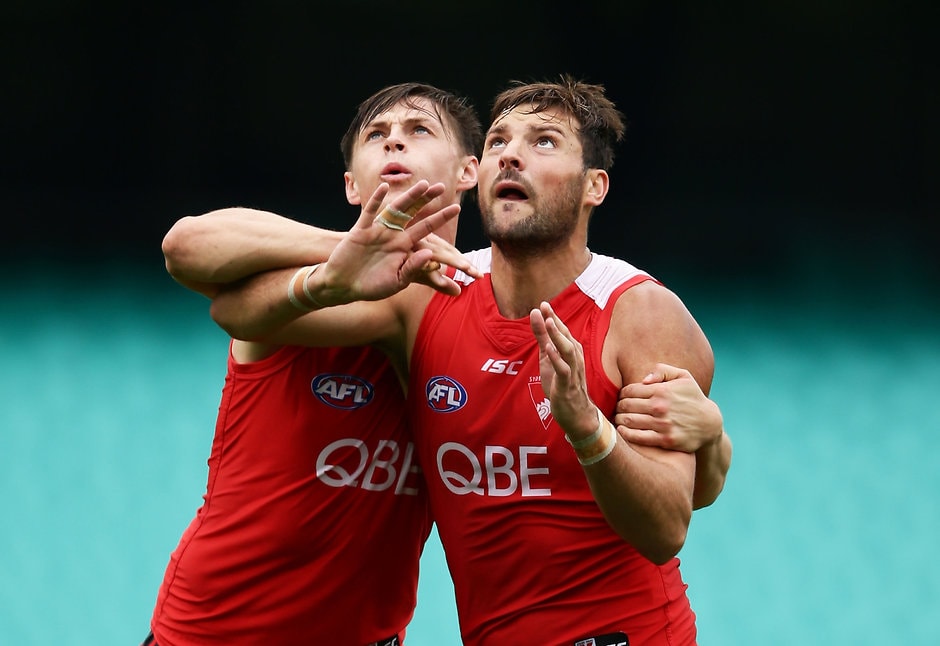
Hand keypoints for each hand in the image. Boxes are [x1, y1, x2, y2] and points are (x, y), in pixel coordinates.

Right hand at [313, 181, 474, 304]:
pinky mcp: (360, 231)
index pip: (425, 229)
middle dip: (427, 200)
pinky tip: (384, 188)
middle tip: (441, 186)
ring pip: (395, 209)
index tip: (456, 207)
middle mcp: (392, 235)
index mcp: (403, 247)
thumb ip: (413, 268)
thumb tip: (430, 253)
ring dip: (408, 196)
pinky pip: (369, 213)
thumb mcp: (396, 281)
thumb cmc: (372, 287)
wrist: (344, 286)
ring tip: (422, 184)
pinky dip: (376, 200)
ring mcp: (377, 231)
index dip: (439, 217)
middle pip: (413, 213)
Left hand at [529, 301, 598, 438]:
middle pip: (566, 337)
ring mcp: (573, 371)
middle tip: (545, 307)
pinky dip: (558, 359)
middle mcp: (575, 358)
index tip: (543, 304)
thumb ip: (542, 337)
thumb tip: (536, 315)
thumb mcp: (548, 358)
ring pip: (568, 351)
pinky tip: (549, 350)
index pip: (562, 330)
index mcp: (570, 350)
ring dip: (558, 336)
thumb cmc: (561, 383)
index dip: (553, 317)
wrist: (576, 413)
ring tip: (549, 323)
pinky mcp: (568, 385)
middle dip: (556, 322)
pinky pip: (564, 370)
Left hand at [614, 363, 722, 451]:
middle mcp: (661, 407)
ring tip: (618, 419)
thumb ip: (662, 370)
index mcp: (662, 390)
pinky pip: (638, 437)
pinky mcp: (665, 440)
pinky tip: (622, 431)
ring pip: (629, 421)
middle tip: (617, 409)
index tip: (622, 397)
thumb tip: (644, 380)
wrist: (709, 423)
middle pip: (626, 405)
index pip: (629, 390)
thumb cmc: (692, 397)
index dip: (622, 394)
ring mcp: (663, 424)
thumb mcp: (683, 376)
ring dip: (618, 419)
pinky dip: (626, 433)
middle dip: (618, 406)